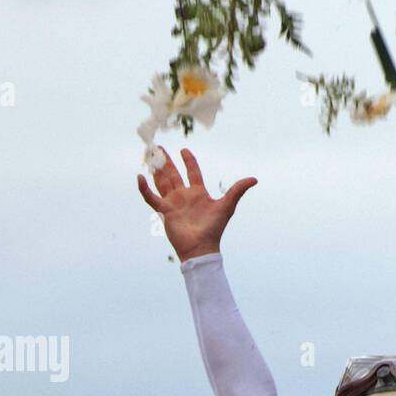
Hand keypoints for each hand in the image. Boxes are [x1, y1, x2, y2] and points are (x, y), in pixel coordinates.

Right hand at [137, 147, 256, 262]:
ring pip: (161, 182)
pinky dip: (144, 188)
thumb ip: (238, 190)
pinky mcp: (164, 211)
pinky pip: (151, 197)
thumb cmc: (214, 228)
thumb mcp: (227, 206)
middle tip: (158, 147)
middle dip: (166, 161)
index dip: (189, 161)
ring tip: (148, 156)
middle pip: (173, 174)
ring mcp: (173, 203)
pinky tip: (140, 176)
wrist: (201, 247)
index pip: (193, 173)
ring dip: (155, 169)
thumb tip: (254, 179)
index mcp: (198, 193)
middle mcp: (184, 196)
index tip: (184, 150)